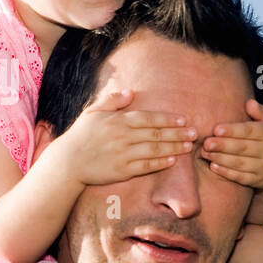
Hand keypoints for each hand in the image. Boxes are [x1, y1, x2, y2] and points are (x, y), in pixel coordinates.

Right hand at [58, 87, 196, 185]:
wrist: (67, 162)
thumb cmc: (80, 136)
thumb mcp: (93, 112)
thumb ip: (112, 100)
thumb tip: (130, 91)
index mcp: (118, 121)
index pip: (149, 118)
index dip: (168, 119)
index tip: (183, 120)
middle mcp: (122, 136)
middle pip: (156, 134)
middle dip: (177, 133)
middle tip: (194, 132)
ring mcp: (123, 154)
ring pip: (154, 150)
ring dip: (174, 147)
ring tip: (188, 146)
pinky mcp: (122, 171)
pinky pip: (145, 166)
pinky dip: (160, 163)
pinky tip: (172, 160)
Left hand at [200, 99, 262, 217]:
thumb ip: (261, 112)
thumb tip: (249, 103)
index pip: (250, 131)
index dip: (233, 130)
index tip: (216, 129)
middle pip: (243, 148)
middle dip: (223, 146)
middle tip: (206, 143)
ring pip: (240, 163)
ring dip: (220, 159)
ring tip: (205, 153)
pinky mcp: (258, 180)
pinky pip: (240, 177)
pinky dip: (226, 172)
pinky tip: (213, 166)